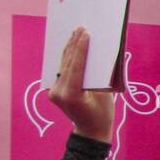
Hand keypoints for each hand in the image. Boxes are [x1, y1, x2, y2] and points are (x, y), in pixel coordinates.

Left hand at [49, 28, 115, 143]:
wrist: (90, 132)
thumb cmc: (102, 115)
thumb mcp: (105, 95)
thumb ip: (99, 75)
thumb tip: (99, 54)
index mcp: (71, 95)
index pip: (75, 67)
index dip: (81, 49)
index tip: (86, 34)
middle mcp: (58, 93)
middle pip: (67, 63)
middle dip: (75, 44)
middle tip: (81, 28)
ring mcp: (54, 92)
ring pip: (62, 65)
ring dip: (70, 48)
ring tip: (76, 33)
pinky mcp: (54, 90)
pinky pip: (62, 70)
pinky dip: (68, 58)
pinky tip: (72, 46)